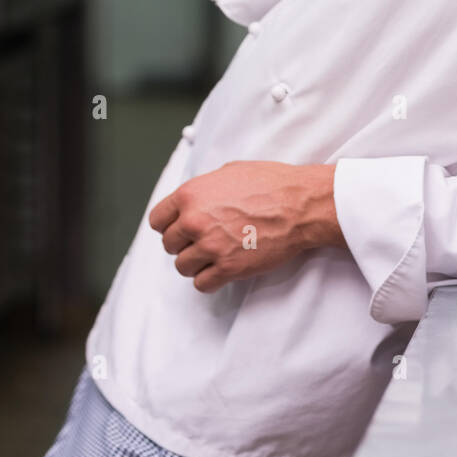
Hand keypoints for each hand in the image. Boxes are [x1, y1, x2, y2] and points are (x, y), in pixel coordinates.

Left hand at [148, 161, 344, 293]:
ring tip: (215, 255)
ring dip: (196, 263)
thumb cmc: (271, 183)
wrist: (299, 205)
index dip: (169, 225)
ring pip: (183, 266)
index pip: (157, 220)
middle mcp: (194, 221)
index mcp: (191, 195)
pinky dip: (209, 279)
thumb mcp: (230, 172)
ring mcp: (210, 246)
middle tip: (203, 240)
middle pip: (169, 245)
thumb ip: (205, 188)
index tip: (180, 229)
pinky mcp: (228, 268)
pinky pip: (202, 284)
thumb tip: (196, 200)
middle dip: (184, 244)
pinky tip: (221, 269)